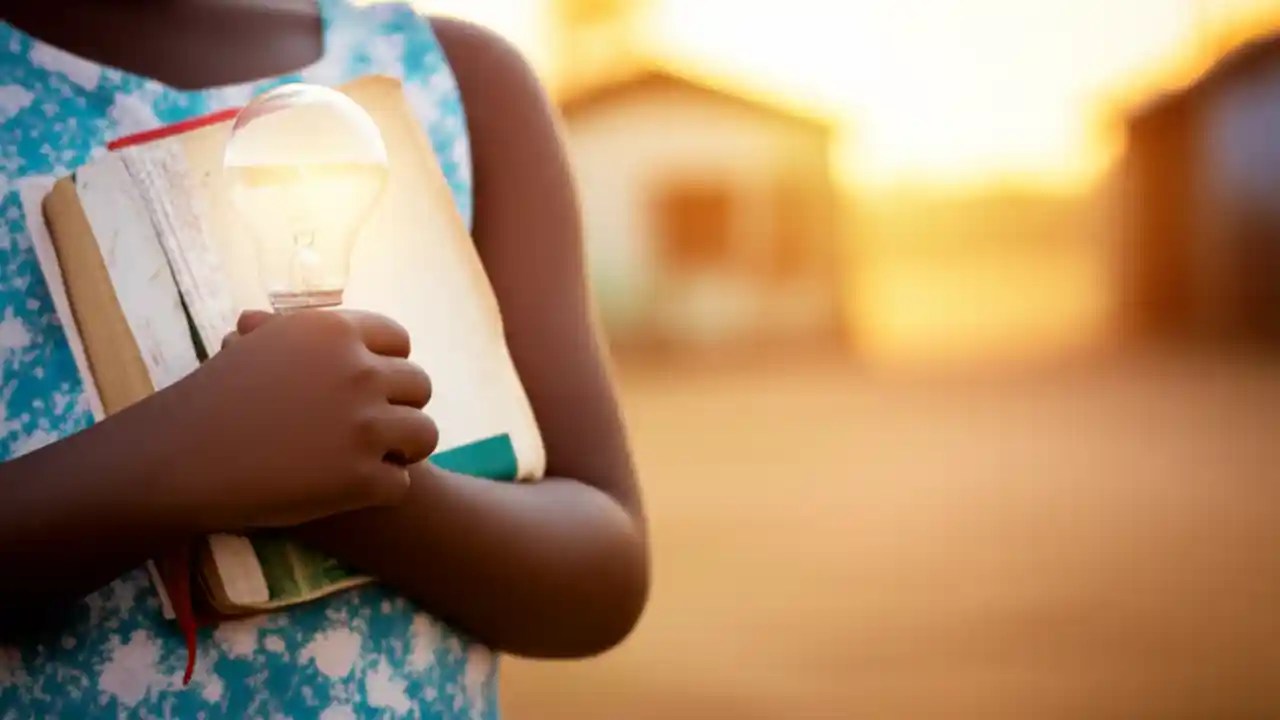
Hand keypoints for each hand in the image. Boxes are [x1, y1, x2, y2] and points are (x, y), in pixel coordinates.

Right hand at [155, 309, 436, 529]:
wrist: (180, 458)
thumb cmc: (213, 400)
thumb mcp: (262, 344)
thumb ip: (310, 337)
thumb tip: (340, 332)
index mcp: (337, 331)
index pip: (400, 341)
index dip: (387, 367)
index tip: (369, 387)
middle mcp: (360, 371)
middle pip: (419, 386)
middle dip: (399, 407)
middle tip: (371, 429)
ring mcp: (365, 426)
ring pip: (424, 434)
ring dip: (403, 449)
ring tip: (373, 459)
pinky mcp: (362, 478)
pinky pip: (401, 483)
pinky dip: (381, 490)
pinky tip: (352, 491)